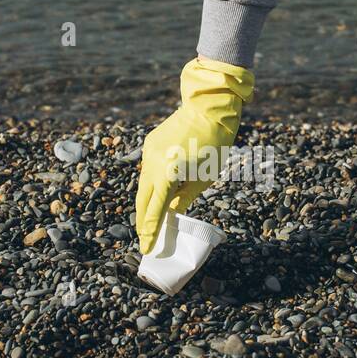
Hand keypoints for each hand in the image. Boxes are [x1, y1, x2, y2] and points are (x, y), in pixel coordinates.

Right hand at [135, 58, 253, 253]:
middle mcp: (152, 163)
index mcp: (168, 174)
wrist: (208, 108)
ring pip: (142, 184)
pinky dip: (151, 182)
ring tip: (150, 220)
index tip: (147, 249)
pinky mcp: (149, 143)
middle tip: (145, 238)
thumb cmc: (214, 145)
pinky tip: (157, 191)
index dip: (151, 232)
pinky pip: (147, 169)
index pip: (156, 211)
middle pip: (142, 200)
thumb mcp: (204, 178)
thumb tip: (170, 215)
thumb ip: (184, 199)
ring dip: (146, 202)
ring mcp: (148, 152)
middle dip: (143, 221)